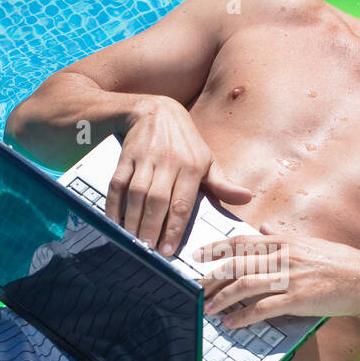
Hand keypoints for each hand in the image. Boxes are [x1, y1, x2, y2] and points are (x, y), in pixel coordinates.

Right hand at [107, 96, 251, 254]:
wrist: (155, 111)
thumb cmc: (186, 143)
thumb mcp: (207, 159)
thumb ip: (222, 184)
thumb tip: (246, 198)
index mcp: (191, 166)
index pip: (182, 202)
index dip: (174, 227)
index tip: (168, 249)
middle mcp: (168, 162)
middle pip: (157, 200)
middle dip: (151, 226)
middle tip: (147, 248)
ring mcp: (145, 159)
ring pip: (136, 193)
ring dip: (132, 218)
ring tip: (132, 239)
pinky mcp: (125, 157)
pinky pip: (117, 183)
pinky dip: (113, 203)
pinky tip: (114, 221)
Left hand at [195, 221, 359, 327]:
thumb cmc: (336, 261)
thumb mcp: (307, 241)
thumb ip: (281, 235)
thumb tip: (263, 225)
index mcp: (283, 241)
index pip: (240, 242)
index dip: (215, 248)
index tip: (196, 256)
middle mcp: (282, 256)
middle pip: (236, 265)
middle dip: (211, 278)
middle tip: (196, 289)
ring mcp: (289, 278)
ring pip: (244, 286)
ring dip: (221, 299)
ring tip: (208, 309)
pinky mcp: (297, 299)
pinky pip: (262, 309)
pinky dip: (243, 317)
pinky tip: (231, 323)